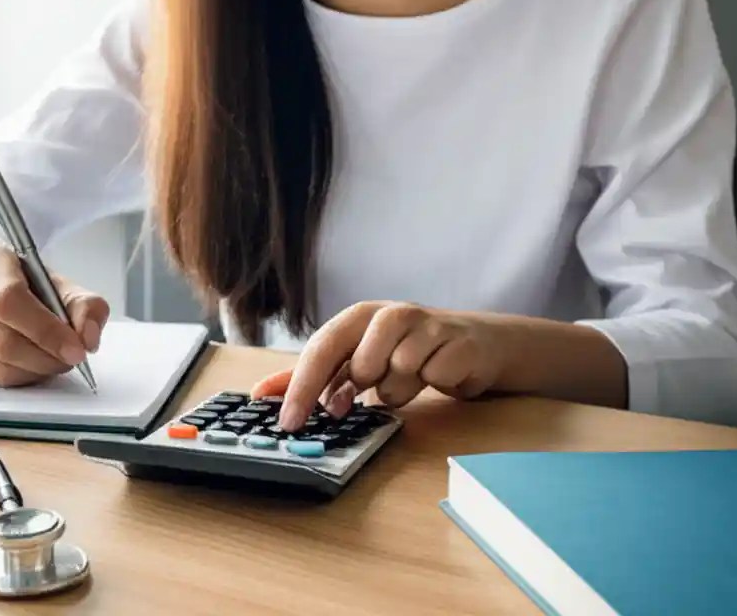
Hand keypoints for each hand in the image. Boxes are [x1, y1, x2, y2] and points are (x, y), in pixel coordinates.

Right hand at [0, 233, 108, 386]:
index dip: (46, 331)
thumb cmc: (15, 278)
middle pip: (4, 342)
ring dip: (37, 371)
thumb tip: (89, 339)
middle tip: (72, 356)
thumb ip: (82, 304)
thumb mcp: (53, 278)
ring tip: (54, 358)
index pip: (9, 301)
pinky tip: (31, 362)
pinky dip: (21, 378)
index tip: (76, 348)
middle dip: (48, 358)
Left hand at [255, 302, 511, 431]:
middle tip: (368, 393)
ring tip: (411, 380)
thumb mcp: (357, 358)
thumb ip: (312, 375)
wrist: (474, 344)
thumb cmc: (407, 351)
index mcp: (360, 316)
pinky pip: (436, 377)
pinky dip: (434, 384)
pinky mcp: (459, 342)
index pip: (321, 349)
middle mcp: (391, 314)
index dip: (302, 387)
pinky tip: (439, 375)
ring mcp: (428, 325)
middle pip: (362, 364)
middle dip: (362, 388)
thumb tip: (263, 393)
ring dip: (402, 390)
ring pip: (400, 374)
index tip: (289, 422)